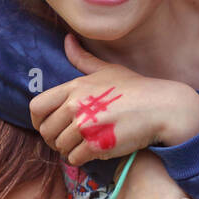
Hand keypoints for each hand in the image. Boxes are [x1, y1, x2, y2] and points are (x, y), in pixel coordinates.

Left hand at [29, 34, 198, 165]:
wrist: (161, 108)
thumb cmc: (136, 89)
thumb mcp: (108, 69)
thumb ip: (82, 59)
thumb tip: (67, 40)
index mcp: (74, 87)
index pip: (37, 106)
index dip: (38, 120)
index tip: (48, 125)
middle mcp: (76, 106)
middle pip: (46, 131)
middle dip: (55, 139)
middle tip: (69, 139)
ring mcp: (86, 126)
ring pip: (60, 147)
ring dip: (69, 149)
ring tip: (83, 144)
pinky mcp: (97, 145)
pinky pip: (75, 158)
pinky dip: (81, 159)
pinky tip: (93, 152)